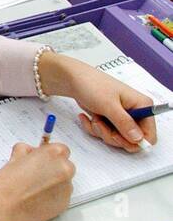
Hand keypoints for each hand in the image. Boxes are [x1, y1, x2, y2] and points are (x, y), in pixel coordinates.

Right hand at [0, 141, 74, 220]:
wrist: (4, 208)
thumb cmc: (6, 184)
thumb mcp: (13, 159)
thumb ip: (26, 151)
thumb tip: (30, 153)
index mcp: (53, 154)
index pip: (61, 149)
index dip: (49, 155)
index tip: (41, 159)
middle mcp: (65, 169)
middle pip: (65, 165)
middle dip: (53, 168)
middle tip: (35, 174)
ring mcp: (67, 188)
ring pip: (64, 182)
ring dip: (53, 183)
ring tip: (33, 189)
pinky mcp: (65, 203)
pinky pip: (61, 196)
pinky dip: (52, 196)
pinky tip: (36, 199)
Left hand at [37, 51, 156, 150]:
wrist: (72, 79)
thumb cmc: (92, 85)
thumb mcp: (108, 105)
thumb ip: (124, 123)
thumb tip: (139, 139)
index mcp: (142, 106)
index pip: (148, 134)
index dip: (134, 141)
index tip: (116, 136)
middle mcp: (135, 112)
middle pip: (131, 139)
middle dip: (112, 135)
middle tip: (99, 124)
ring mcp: (122, 116)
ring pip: (116, 138)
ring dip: (101, 131)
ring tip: (94, 118)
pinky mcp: (109, 119)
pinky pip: (105, 133)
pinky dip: (94, 128)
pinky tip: (86, 118)